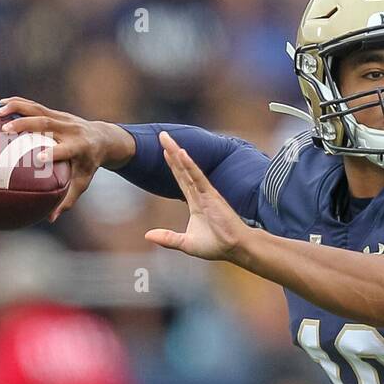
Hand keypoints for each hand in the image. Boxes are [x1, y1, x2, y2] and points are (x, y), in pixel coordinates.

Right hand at [0, 96, 136, 221]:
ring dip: (17, 109)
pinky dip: (18, 103)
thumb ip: (68, 199)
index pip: (66, 149)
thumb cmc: (90, 164)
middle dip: (26, 125)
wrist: (103, 138)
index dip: (54, 152)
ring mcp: (63, 118)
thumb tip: (50, 219)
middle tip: (6, 130)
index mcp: (80, 147)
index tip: (38, 158)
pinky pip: (35, 106)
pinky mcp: (56, 113)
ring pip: (39, 110)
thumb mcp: (83, 181)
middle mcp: (71, 130)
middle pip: (48, 124)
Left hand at [144, 131, 250, 259]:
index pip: (181, 179)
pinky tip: (181, 153)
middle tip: (162, 134)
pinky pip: (198, 177)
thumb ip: (168, 238)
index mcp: (196, 203)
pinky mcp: (212, 195)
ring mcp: (206, 193)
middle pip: (182, 168)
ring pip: (188, 168)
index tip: (164, 151)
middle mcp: (201, 194)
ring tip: (165, 138)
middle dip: (172, 151)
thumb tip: (148, 236)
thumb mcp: (187, 243)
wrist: (235, 248)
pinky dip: (189, 165)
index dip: (172, 165)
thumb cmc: (217, 245)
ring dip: (176, 152)